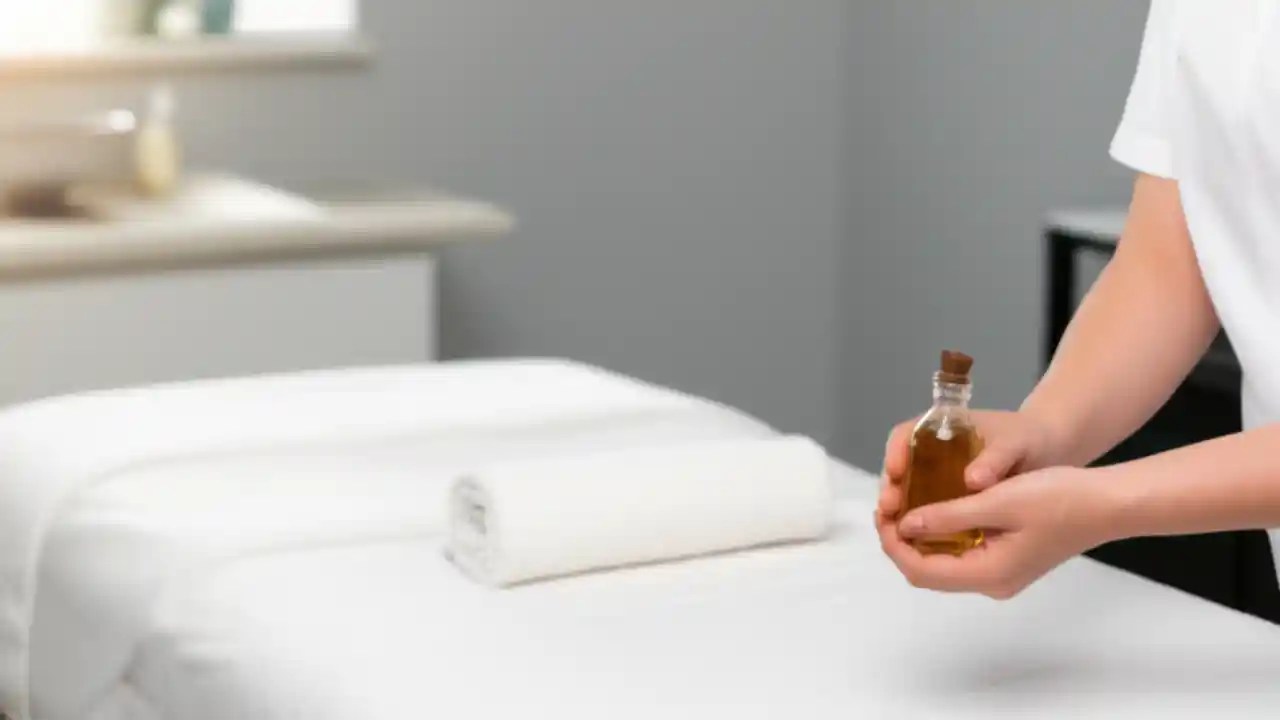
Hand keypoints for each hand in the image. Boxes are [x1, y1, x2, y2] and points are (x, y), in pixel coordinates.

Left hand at [876, 466, 1113, 598]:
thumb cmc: (1058, 498)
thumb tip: (905, 525)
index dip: (893, 544)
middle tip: (887, 506)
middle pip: (928, 572)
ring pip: (942, 564)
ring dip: (918, 539)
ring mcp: (1000, 574)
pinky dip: (940, 536)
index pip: (921, 570)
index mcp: (988, 574)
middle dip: (901, 541)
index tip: (881, 512)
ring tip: (903, 505)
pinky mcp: (1007, 561)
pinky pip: (961, 555)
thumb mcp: (997, 501)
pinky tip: (932, 509)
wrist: (1106, 504)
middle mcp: (991, 582)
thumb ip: (948, 515)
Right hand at [877, 410, 1060, 521]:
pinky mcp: (951, 497)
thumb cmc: (1030, 437)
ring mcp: (939, 475)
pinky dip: (922, 523)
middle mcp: (932, 451)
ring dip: (902, 511)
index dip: (895, 454)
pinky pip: (929, 509)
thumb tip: (971, 480)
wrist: (1051, 449)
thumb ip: (996, 458)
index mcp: (941, 426)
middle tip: (889, 511)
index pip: (904, 435)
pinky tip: (923, 540)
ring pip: (909, 492)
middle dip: (892, 490)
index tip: (896, 474)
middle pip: (900, 468)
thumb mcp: (1016, 442)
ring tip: (899, 531)